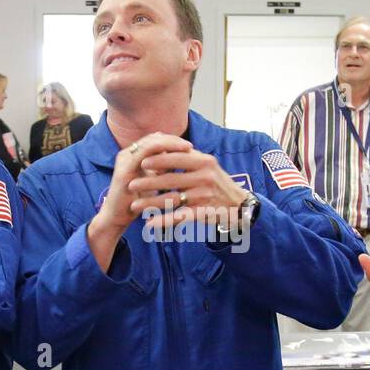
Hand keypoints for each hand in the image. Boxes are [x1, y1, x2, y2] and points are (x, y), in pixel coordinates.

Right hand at [90, 132, 192, 237]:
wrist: (116, 219)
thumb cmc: (136, 203)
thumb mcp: (151, 184)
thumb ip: (161, 171)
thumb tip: (180, 164)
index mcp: (132, 156)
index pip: (154, 140)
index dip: (171, 141)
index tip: (188, 146)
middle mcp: (127, 154)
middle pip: (153, 138)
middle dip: (173, 140)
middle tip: (190, 145)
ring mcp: (125, 160)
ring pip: (150, 143)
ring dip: (170, 143)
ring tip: (187, 148)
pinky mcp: (125, 170)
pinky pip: (146, 154)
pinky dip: (163, 152)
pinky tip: (177, 159)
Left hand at [127, 145, 247, 233]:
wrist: (239, 205)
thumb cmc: (218, 183)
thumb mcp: (207, 165)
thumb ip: (188, 157)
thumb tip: (163, 145)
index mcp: (204, 161)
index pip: (177, 158)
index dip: (158, 160)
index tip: (140, 162)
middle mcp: (205, 177)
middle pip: (171, 179)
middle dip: (147, 183)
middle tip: (130, 185)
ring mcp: (205, 195)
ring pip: (172, 199)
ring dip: (151, 203)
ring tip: (135, 206)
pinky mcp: (204, 212)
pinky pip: (180, 217)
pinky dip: (164, 221)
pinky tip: (150, 224)